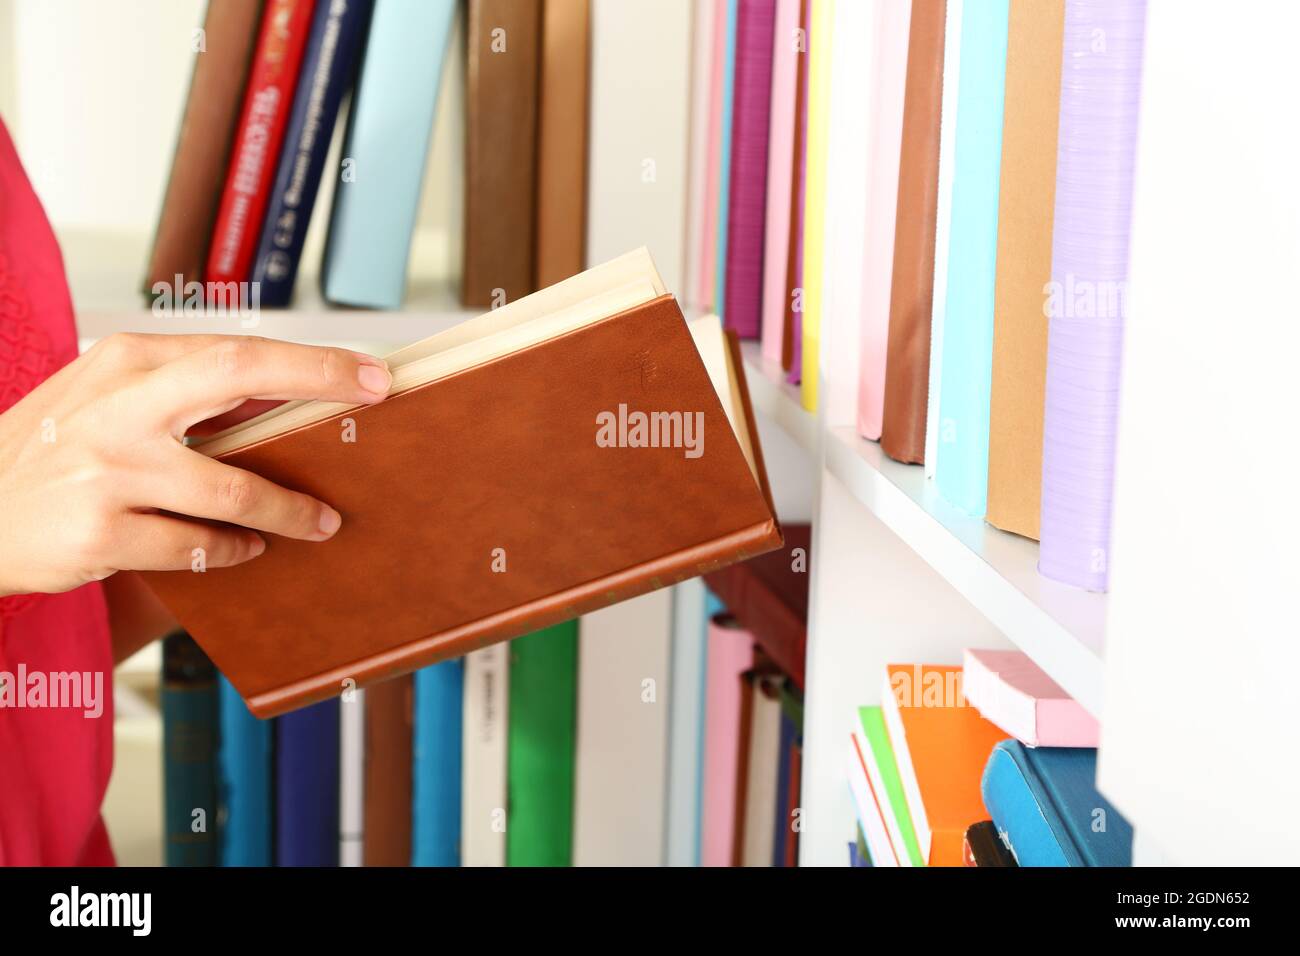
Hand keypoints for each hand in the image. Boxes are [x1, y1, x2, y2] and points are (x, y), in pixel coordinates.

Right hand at [0, 333, 392, 597]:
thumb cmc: (52, 452)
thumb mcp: (106, 399)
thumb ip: (184, 394)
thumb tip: (286, 401)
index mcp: (126, 362)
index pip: (238, 351)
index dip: (314, 362)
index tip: (373, 373)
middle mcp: (117, 406)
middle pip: (240, 378)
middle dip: (321, 384)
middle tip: (378, 403)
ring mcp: (107, 471)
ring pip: (234, 490)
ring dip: (289, 511)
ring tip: (320, 523)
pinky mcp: (100, 533)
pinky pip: (198, 548)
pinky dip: (234, 550)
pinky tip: (246, 549)